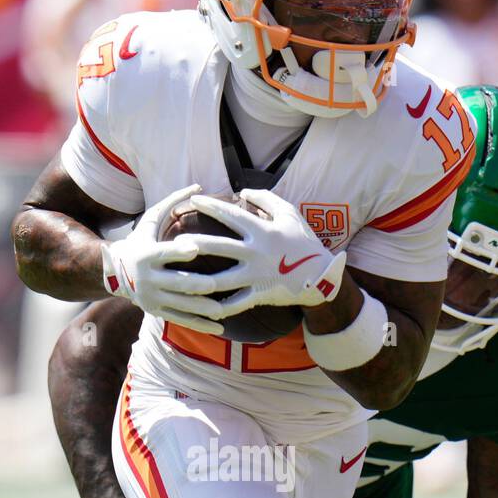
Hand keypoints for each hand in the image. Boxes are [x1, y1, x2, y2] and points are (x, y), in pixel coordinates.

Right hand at [100, 186, 238, 333]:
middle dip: (199, 285)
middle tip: (220, 284)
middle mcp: (148, 278)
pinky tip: (219, 328)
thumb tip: (199, 186)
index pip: (165, 253)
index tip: (195, 249)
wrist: (114, 271)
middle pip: (177, 282)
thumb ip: (172, 203)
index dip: (179, 251)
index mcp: (146, 255)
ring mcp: (152, 297)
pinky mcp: (157, 311)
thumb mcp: (150, 220)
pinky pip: (182, 320)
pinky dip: (201, 325)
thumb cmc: (140, 240)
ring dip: (204, 308)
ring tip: (226, 309)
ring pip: (182, 305)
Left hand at [188, 189, 346, 311]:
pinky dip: (219, 306)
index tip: (192, 200)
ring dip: (200, 279)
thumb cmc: (304, 242)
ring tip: (181, 278)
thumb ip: (267, 199)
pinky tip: (202, 306)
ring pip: (222, 279)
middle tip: (175, 242)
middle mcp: (257, 253)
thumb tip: (244, 191)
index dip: (211, 206)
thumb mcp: (290, 214)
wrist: (323, 276)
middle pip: (220, 247)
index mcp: (262, 231)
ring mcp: (257, 275)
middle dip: (196, 244)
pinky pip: (235, 303)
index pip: (232, 215)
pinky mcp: (260, 294)